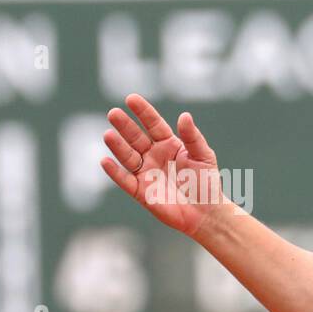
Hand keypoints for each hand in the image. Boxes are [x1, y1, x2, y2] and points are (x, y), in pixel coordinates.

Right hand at [101, 93, 226, 238]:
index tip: (131, 99)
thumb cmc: (206, 183)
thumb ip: (192, 137)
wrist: (206, 212)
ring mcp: (145, 173)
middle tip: (113, 113)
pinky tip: (105, 161)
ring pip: (127, 156)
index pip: (153, 124)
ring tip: (108, 134)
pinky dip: (114, 172)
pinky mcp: (140, 191)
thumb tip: (184, 115)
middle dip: (124, 126)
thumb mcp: (203, 156)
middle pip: (135, 137)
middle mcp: (153, 156)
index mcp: (168, 144)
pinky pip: (125, 180)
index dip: (142, 112)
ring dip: (117, 146)